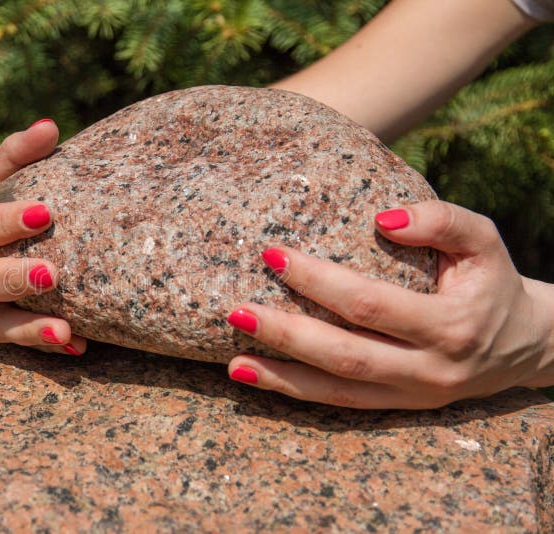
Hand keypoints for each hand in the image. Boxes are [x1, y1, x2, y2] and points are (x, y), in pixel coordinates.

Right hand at [0, 120, 85, 354]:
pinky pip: (14, 344)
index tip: (46, 212)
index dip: (3, 222)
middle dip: (11, 278)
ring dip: (28, 327)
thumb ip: (16, 156)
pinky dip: (43, 344)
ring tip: (64, 327)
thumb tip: (51, 126)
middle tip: (53, 272)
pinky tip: (76, 343)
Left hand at [226, 200, 553, 408]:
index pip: (369, 304)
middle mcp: (430, 369)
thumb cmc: (491, 281)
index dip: (318, 281)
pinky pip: (341, 405)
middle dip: (286, 333)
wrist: (526, 345)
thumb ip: (441, 221)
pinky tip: (255, 377)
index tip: (272, 255)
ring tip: (232, 362)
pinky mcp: (399, 408)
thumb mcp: (484, 241)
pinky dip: (295, 393)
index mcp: (451, 325)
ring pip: (338, 391)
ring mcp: (413, 396)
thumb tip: (381, 219)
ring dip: (281, 377)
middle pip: (345, 354)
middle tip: (235, 309)